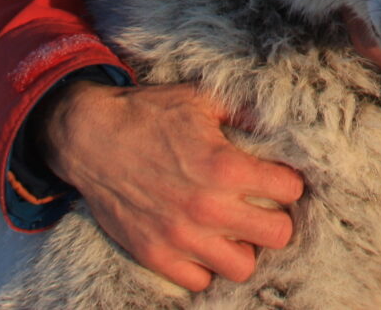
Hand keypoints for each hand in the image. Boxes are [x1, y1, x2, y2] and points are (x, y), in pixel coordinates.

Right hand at [38, 79, 303, 291]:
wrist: (90, 137)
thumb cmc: (148, 114)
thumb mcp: (202, 99)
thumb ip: (246, 112)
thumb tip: (280, 122)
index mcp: (225, 167)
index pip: (290, 190)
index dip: (288, 181)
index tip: (277, 177)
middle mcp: (207, 208)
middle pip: (277, 235)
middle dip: (276, 218)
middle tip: (262, 206)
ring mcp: (181, 237)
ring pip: (242, 267)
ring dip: (244, 246)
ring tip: (234, 228)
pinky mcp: (155, 255)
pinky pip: (200, 281)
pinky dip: (205, 265)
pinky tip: (203, 241)